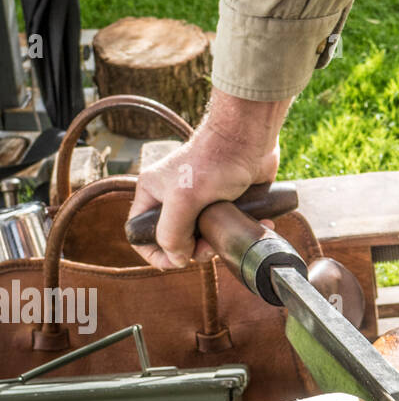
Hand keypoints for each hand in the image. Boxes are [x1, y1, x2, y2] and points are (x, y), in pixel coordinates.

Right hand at [128, 90, 290, 267]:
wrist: (247, 139)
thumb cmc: (212, 162)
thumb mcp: (183, 200)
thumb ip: (172, 233)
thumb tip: (177, 259)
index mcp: (153, 193)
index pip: (139, 232)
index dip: (154, 252)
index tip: (176, 261)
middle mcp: (173, 198)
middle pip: (175, 241)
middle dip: (194, 250)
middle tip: (209, 244)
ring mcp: (200, 201)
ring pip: (203, 238)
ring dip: (219, 243)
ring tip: (230, 233)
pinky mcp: (225, 202)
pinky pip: (227, 227)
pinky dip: (240, 230)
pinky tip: (258, 225)